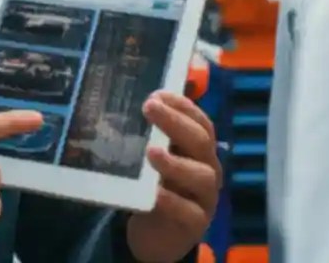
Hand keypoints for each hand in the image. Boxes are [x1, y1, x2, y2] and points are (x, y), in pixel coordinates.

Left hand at [127, 92, 221, 262]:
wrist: (157, 235)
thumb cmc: (156, 188)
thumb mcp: (152, 160)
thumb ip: (147, 138)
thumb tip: (120, 106)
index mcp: (199, 149)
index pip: (200, 121)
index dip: (182, 106)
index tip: (157, 93)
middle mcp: (208, 168)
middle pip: (201, 141)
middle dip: (175, 122)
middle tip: (149, 108)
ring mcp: (206, 197)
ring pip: (202, 175)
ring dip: (175, 162)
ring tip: (151, 153)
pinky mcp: (196, 223)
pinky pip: (189, 211)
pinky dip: (171, 200)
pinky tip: (154, 192)